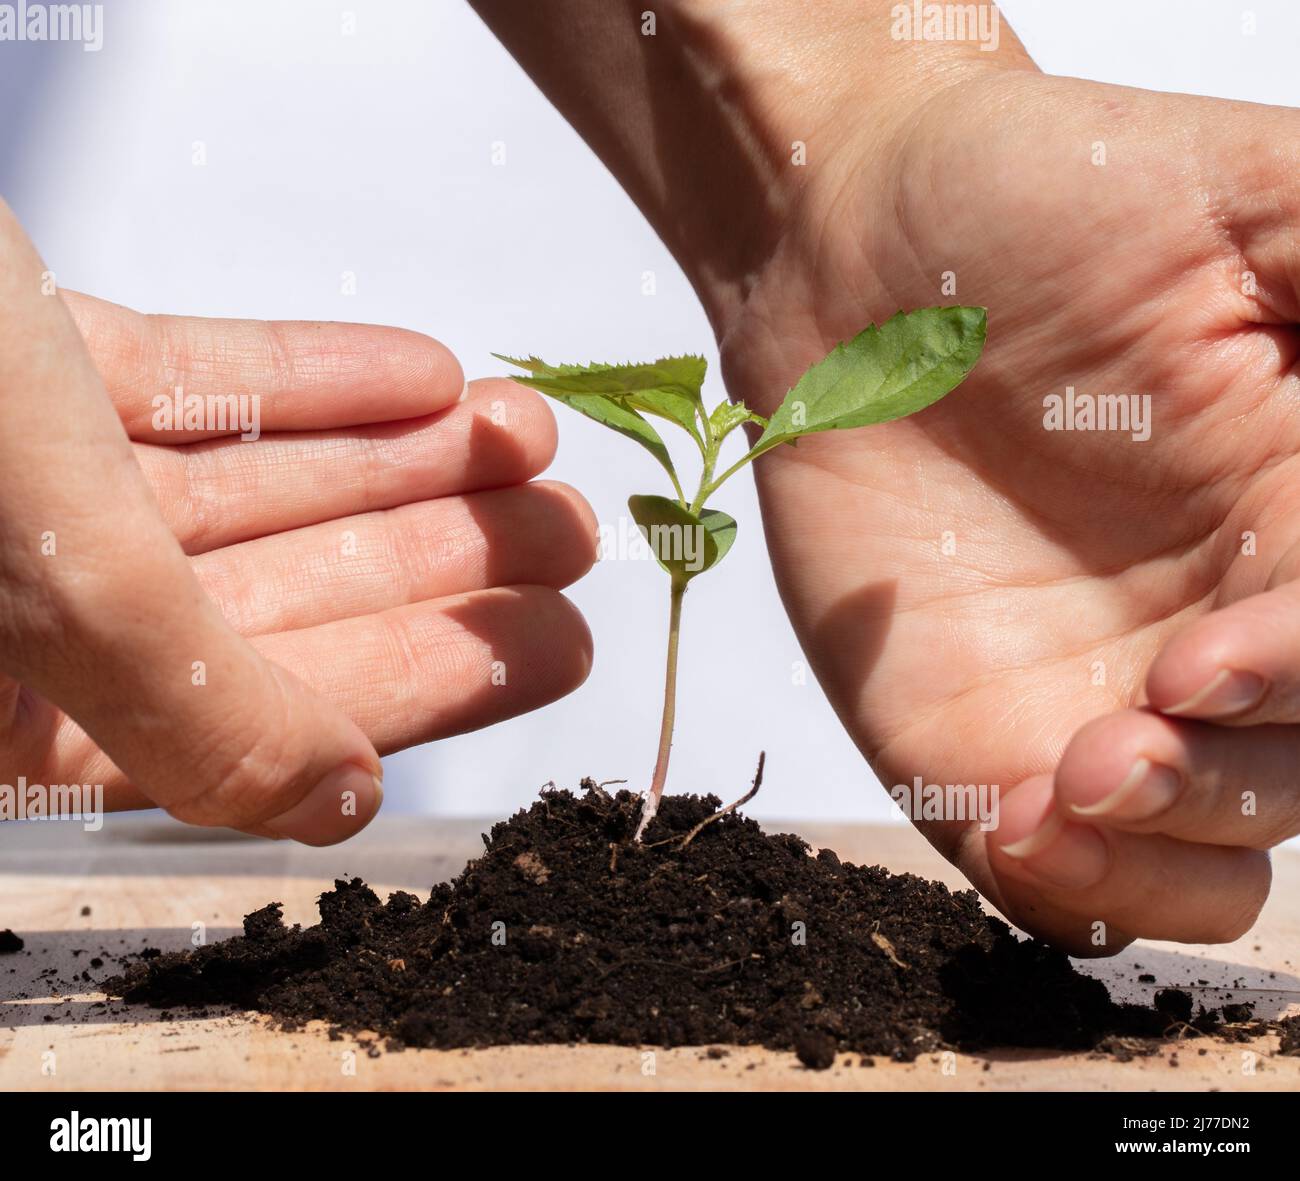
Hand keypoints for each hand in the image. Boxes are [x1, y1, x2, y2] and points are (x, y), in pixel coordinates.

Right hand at [0, 202, 593, 843]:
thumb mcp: (49, 566)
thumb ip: (193, 704)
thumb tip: (335, 804)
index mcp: (2, 702)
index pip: (267, 718)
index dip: (427, 682)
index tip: (548, 645)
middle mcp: (7, 608)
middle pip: (282, 599)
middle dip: (439, 563)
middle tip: (566, 540)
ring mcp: (9, 483)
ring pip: (251, 486)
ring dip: (400, 464)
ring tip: (527, 445)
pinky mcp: (13, 374)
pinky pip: (188, 387)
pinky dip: (307, 380)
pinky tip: (420, 375)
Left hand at [716, 64, 1299, 952]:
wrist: (846, 253)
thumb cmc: (1032, 199)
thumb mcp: (1243, 198)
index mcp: (1298, 507)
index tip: (1210, 656)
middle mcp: (1221, 618)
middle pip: (1295, 763)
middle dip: (1233, 775)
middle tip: (1132, 724)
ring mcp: (1100, 691)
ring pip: (1206, 844)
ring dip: (1165, 850)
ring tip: (1071, 782)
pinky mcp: (976, 735)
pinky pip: (1056, 866)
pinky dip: (1064, 880)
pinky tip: (1019, 819)